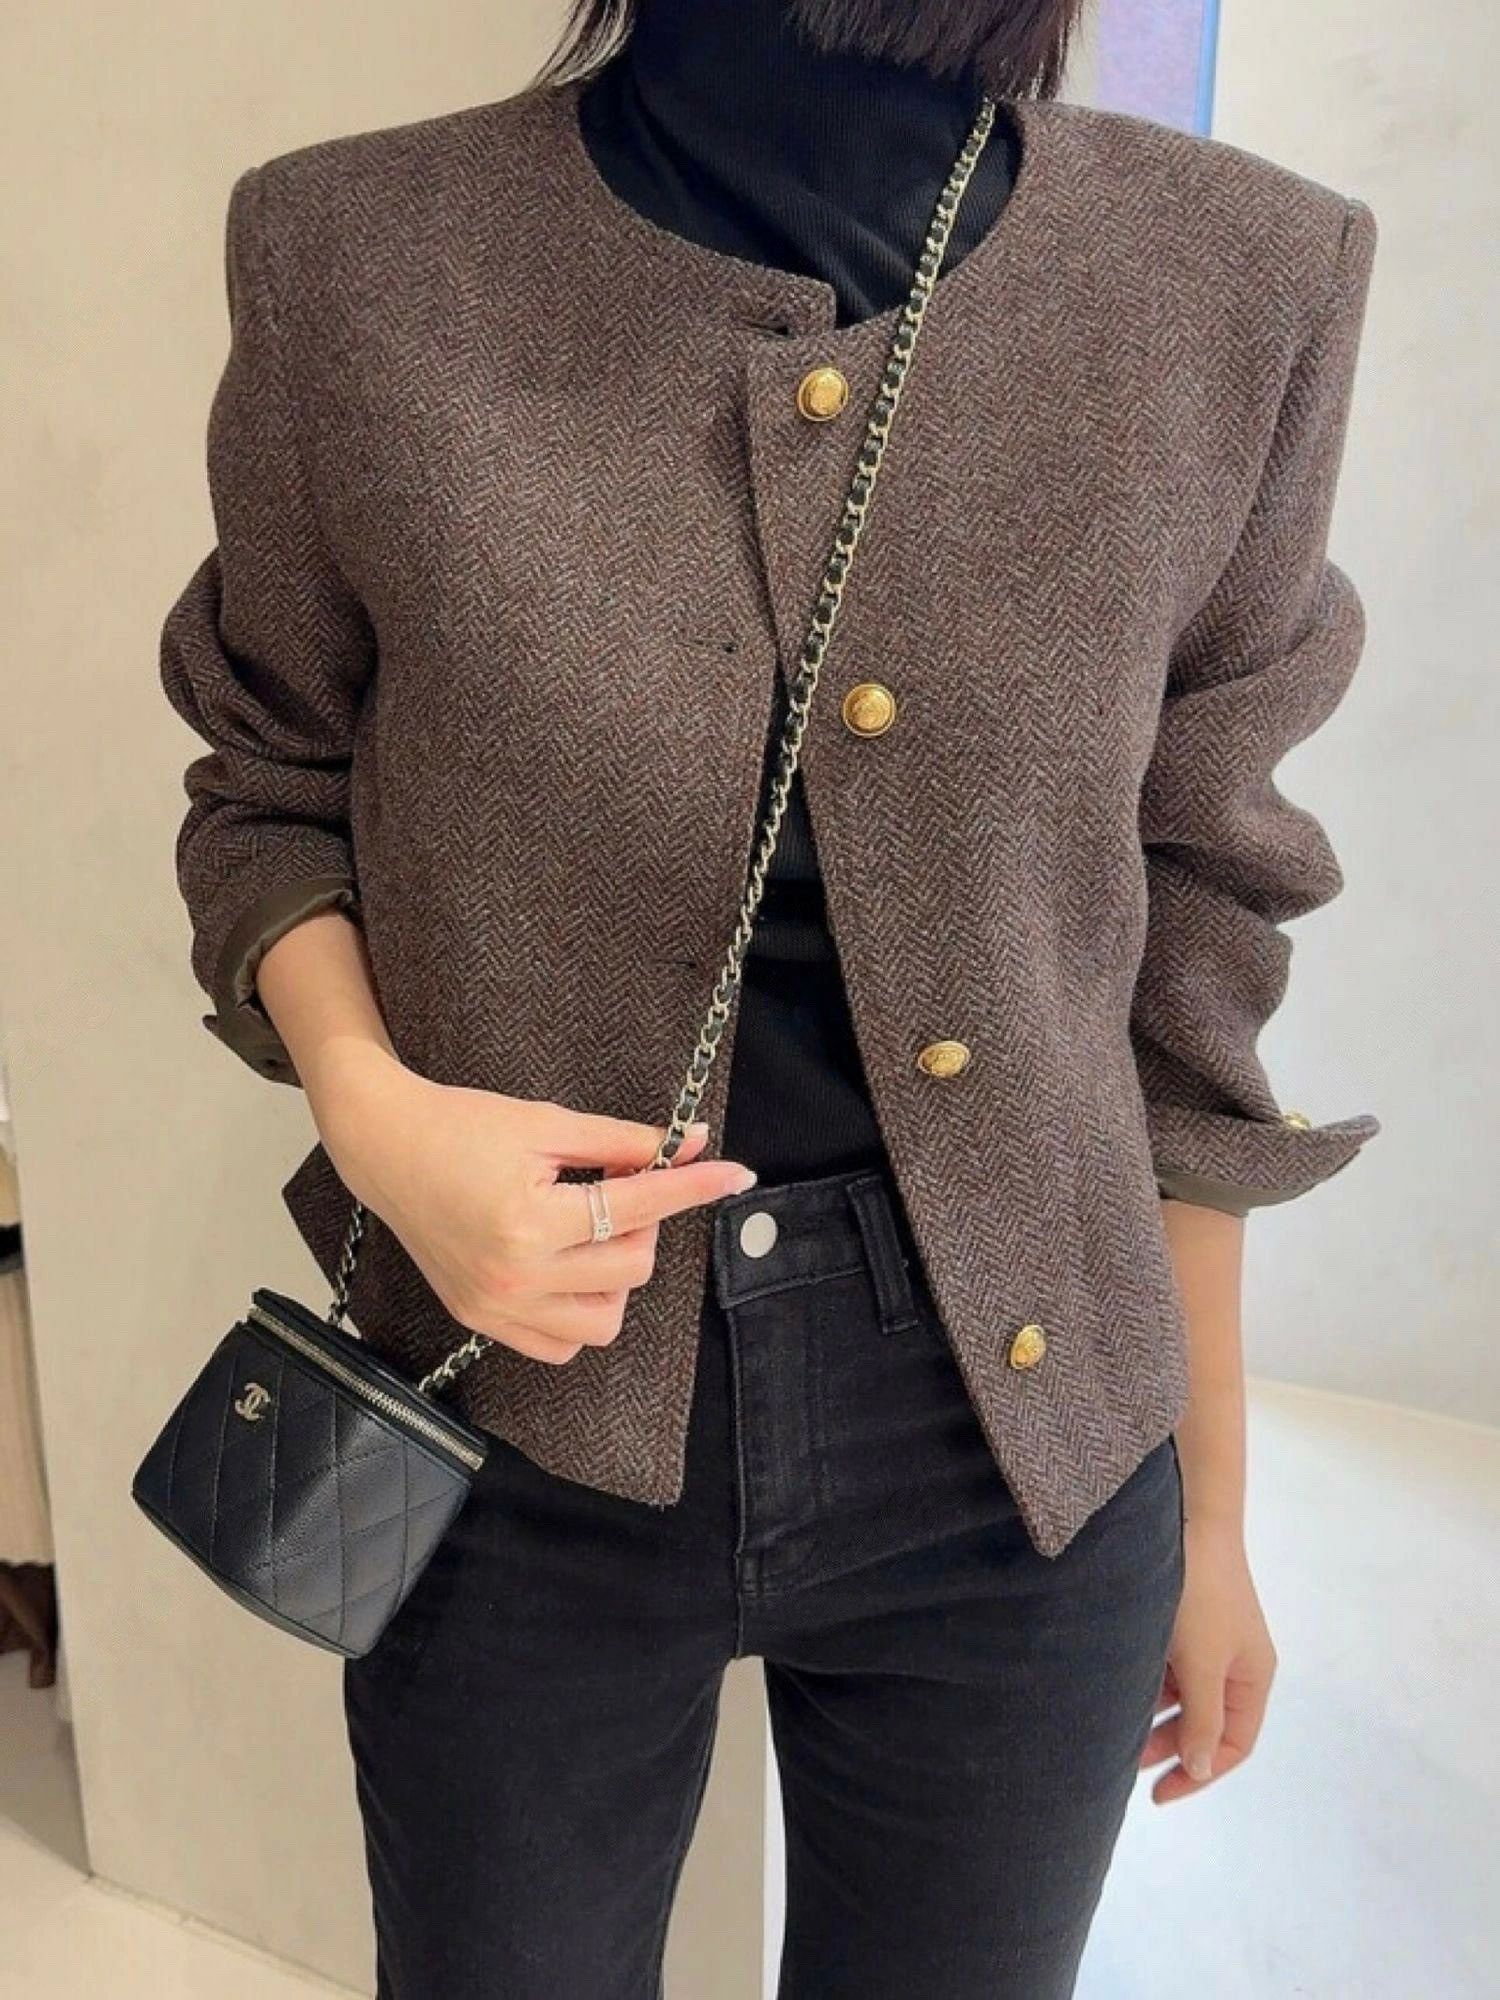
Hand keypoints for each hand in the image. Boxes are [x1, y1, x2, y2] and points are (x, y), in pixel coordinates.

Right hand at [308, 1044, 756, 1365]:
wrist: (387, 1149)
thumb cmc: (463, 1126)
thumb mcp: (549, 1124)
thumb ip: (624, 1142)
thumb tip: (691, 1142)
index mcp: (531, 1220)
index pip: (640, 1207)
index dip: (694, 1186)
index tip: (737, 1174)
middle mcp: (516, 1275)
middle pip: (630, 1267)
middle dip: (642, 1223)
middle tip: (616, 1183)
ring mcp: (497, 1307)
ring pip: (604, 1320)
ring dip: (615, 1275)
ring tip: (591, 1231)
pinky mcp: (482, 1321)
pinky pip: (562, 1344)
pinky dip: (580, 1311)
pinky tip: (567, 1267)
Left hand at [1139, 1518, 1277, 1802]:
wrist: (1185, 1519)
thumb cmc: (1199, 1594)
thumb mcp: (1201, 1664)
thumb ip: (1203, 1719)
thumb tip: (1201, 1766)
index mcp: (1253, 1676)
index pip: (1233, 1744)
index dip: (1199, 1775)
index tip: (1158, 1793)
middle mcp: (1235, 1661)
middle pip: (1206, 1722)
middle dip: (1169, 1746)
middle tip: (1126, 1763)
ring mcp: (1209, 1639)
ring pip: (1182, 1695)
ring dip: (1154, 1716)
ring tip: (1116, 1728)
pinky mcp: (1184, 1619)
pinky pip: (1168, 1666)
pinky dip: (1147, 1684)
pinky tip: (1118, 1689)